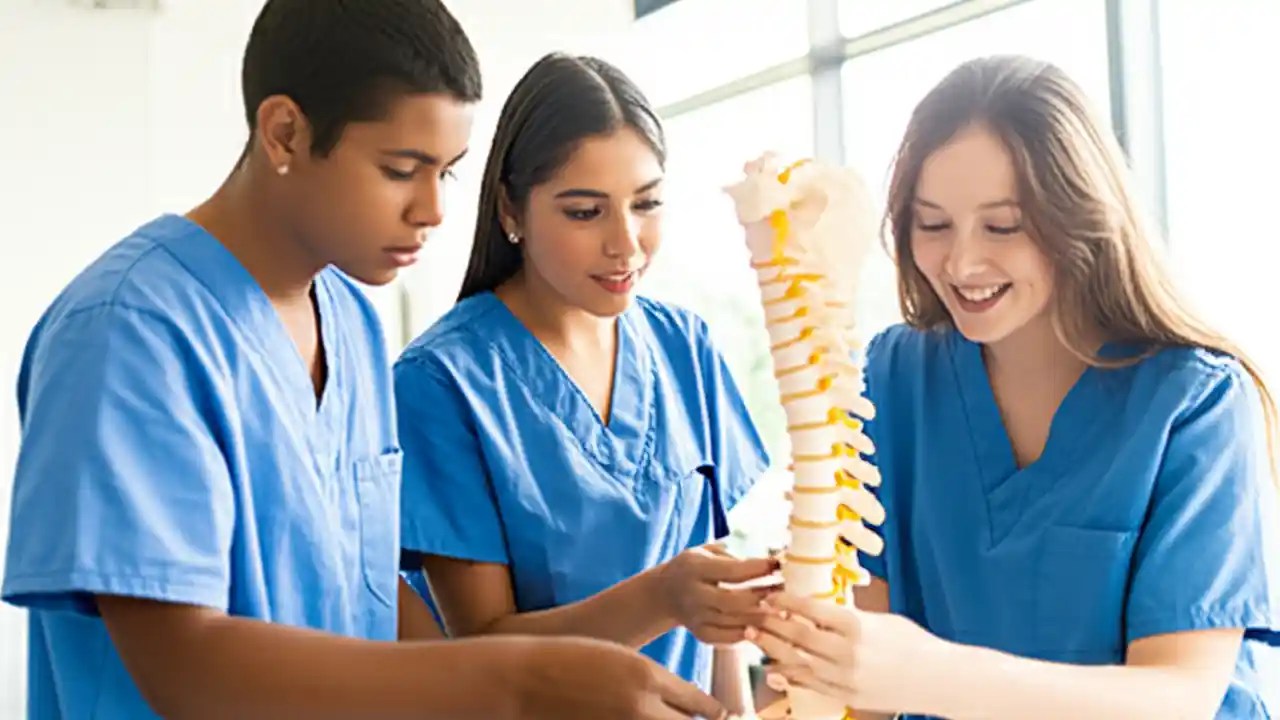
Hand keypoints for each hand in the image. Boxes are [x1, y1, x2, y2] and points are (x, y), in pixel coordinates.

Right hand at [512, 636, 734, 718]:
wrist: (526, 678)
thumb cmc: (574, 659)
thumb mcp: (623, 659)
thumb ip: (656, 682)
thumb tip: (687, 703)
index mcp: (648, 677)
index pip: (702, 705)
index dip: (715, 712)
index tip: (722, 715)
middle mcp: (640, 709)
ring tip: (670, 717)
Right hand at [657, 543, 780, 645]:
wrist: (664, 593)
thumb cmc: (695, 567)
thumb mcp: (706, 552)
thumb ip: (733, 557)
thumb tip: (769, 563)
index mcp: (694, 568)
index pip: (731, 570)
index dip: (757, 568)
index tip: (777, 564)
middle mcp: (693, 594)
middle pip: (732, 600)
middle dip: (761, 595)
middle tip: (783, 589)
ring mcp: (695, 617)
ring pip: (732, 621)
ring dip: (760, 616)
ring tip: (781, 608)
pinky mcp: (699, 633)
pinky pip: (727, 637)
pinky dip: (746, 633)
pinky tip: (763, 625)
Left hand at [746, 592, 946, 713]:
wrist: (940, 679)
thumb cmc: (914, 643)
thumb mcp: (881, 620)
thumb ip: (849, 615)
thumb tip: (820, 608)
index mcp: (857, 625)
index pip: (810, 609)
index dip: (785, 601)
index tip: (771, 594)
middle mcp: (847, 651)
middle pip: (797, 635)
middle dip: (771, 623)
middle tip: (754, 614)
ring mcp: (845, 677)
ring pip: (797, 662)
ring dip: (772, 649)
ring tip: (755, 637)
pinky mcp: (847, 696)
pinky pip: (810, 686)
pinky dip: (790, 677)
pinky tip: (775, 670)